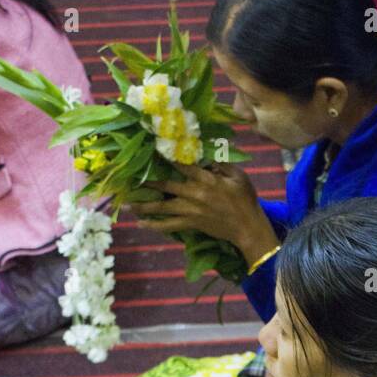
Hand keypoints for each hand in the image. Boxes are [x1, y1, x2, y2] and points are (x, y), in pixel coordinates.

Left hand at [133, 162, 276, 258]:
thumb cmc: (245, 200)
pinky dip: (155, 226)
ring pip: (163, 208)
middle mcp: (194, 194)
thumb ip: (221, 164)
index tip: (152, 148)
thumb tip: (204, 157)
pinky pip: (169, 226)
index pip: (182, 164)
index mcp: (206, 180)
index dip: (166, 156)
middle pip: (165, 185)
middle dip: (147, 181)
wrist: (248, 227)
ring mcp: (191, 211)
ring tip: (128, 204)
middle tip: (129, 177)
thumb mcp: (238, 176)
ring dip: (144, 206)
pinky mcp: (191, 224)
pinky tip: (141, 224)